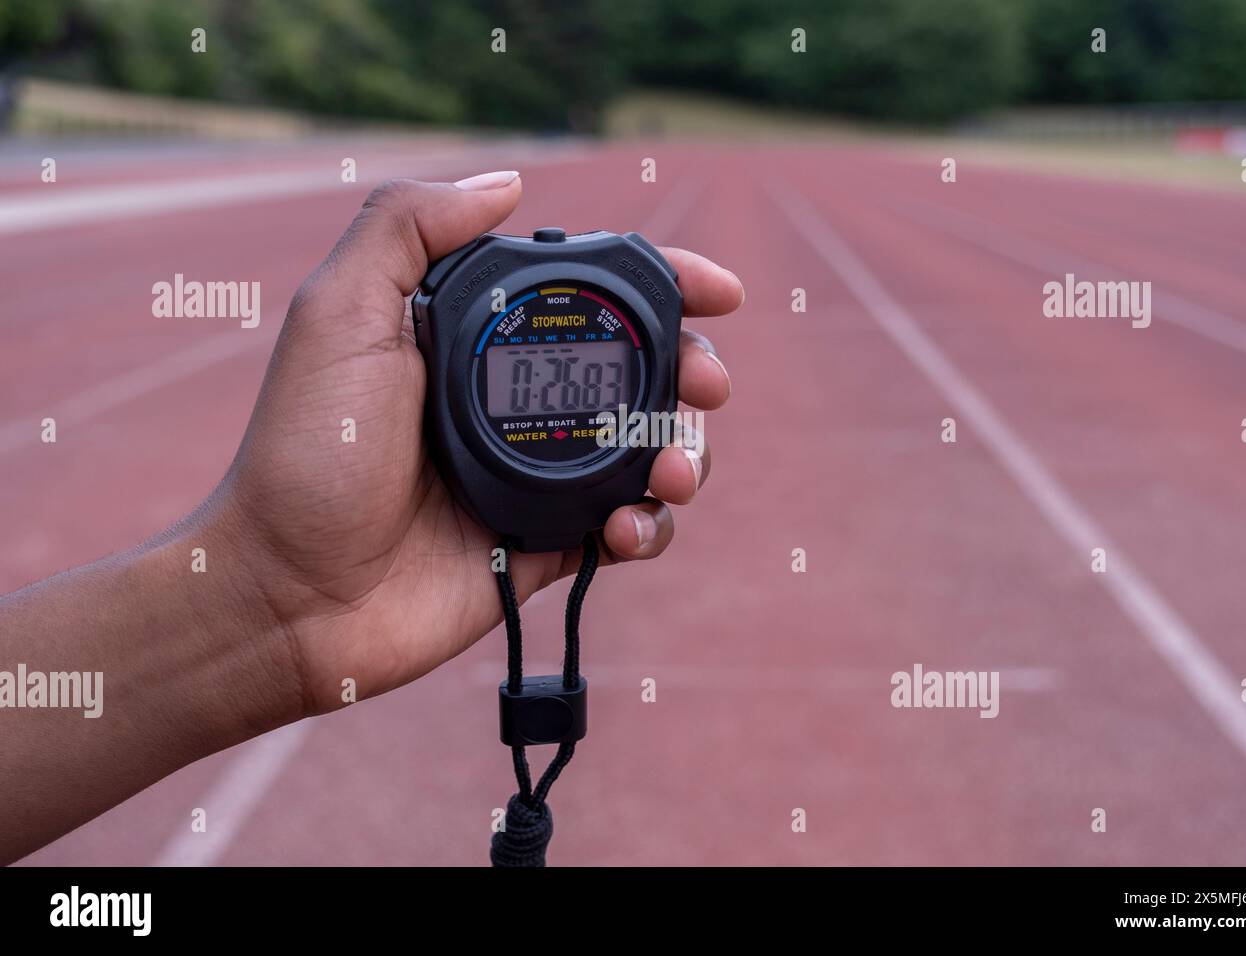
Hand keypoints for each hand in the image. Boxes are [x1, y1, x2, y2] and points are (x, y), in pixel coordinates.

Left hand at [216, 172, 742, 715]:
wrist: (288, 593)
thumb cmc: (307, 453)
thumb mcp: (338, 316)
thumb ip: (406, 228)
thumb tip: (508, 181)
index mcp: (476, 337)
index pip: (589, 294)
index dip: (663, 283)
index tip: (718, 291)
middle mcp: (514, 399)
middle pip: (639, 370)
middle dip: (692, 371)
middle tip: (706, 387)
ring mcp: (537, 474)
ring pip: (651, 449)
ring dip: (686, 452)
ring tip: (676, 469)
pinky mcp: (549, 544)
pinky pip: (631, 528)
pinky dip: (652, 526)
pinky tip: (629, 529)